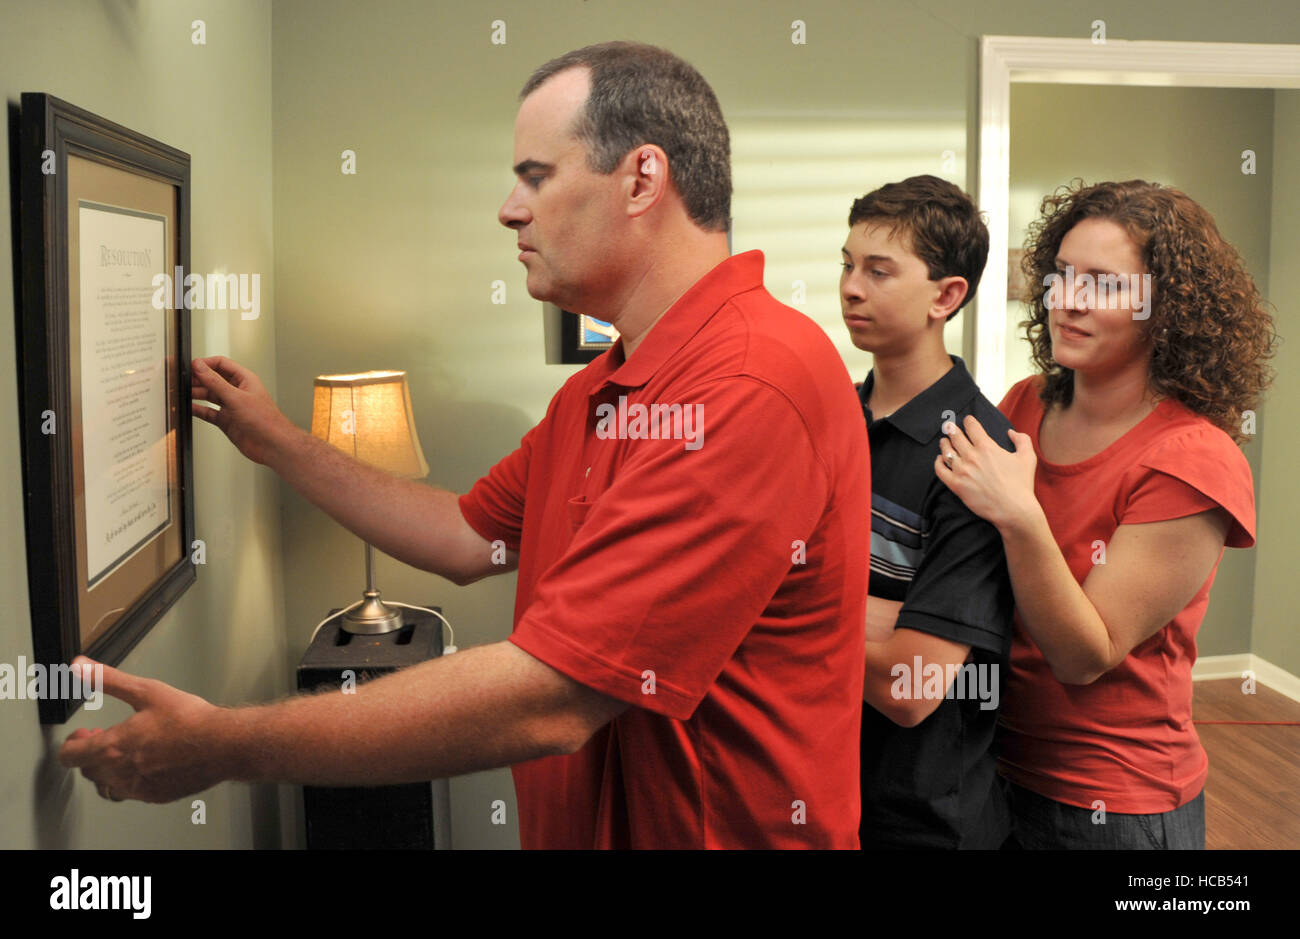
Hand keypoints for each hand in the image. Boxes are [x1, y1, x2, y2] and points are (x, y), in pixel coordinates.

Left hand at [58, 658, 228, 803]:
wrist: (223, 744)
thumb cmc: (191, 720)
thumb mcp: (147, 691)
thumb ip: (108, 679)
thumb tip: (81, 666)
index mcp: (113, 747)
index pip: (70, 756)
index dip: (72, 743)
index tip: (83, 734)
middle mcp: (120, 772)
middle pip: (87, 770)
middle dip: (92, 753)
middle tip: (107, 738)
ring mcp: (137, 788)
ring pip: (106, 786)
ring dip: (107, 770)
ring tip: (125, 753)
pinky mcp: (154, 796)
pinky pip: (129, 793)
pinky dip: (129, 780)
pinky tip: (146, 764)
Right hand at [191, 355, 294, 465]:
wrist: (272, 445)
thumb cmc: (265, 420)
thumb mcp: (236, 397)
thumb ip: (215, 382)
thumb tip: (200, 366)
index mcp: (244, 380)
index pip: (221, 364)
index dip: (205, 364)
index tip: (191, 366)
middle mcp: (237, 392)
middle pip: (213, 379)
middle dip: (197, 379)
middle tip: (182, 380)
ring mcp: (232, 406)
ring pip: (209, 395)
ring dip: (196, 393)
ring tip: (181, 392)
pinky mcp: (227, 421)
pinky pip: (208, 412)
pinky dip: (198, 410)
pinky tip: (188, 407)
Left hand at [934, 415, 1038, 531]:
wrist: (1013, 509)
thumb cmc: (1022, 484)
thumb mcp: (1028, 457)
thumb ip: (1022, 440)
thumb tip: (1010, 432)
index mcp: (987, 447)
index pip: (972, 427)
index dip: (968, 421)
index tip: (967, 420)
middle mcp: (972, 456)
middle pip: (956, 437)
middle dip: (952, 429)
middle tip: (949, 426)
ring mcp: (962, 471)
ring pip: (947, 451)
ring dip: (945, 444)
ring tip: (944, 441)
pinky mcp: (956, 485)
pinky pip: (940, 470)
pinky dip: (938, 462)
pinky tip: (940, 459)